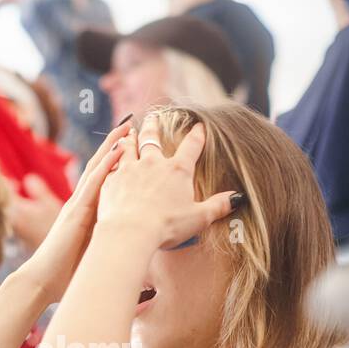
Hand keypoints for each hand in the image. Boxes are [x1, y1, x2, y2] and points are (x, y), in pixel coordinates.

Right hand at [18, 116, 132, 301]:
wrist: (43, 282)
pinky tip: (119, 150)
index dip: (118, 161)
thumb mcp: (96, 254)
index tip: (135, 145)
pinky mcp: (76, 212)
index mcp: (88, 212)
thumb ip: (109, 243)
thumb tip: (134, 246)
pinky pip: (93, 183)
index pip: (105, 180)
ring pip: (98, 168)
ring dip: (113, 146)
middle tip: (133, 124)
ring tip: (128, 126)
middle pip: (101, 166)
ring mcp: (78, 205)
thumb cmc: (69, 275)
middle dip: (117, 145)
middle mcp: (82, 203)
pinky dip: (106, 165)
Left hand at [96, 115, 237, 249]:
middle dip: (155, 126)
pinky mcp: (112, 179)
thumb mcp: (199, 218)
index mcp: (177, 171)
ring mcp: (130, 169)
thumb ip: (218, 206)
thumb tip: (238, 197)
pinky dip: (111, 156)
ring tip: (129, 130)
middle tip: (154, 116)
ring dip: (130, 137)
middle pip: (153, 138)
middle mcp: (153, 164)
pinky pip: (111, 162)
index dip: (197, 135)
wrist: (131, 231)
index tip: (199, 125)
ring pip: (129, 146)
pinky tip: (110, 154)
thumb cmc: (167, 226)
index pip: (191, 146)